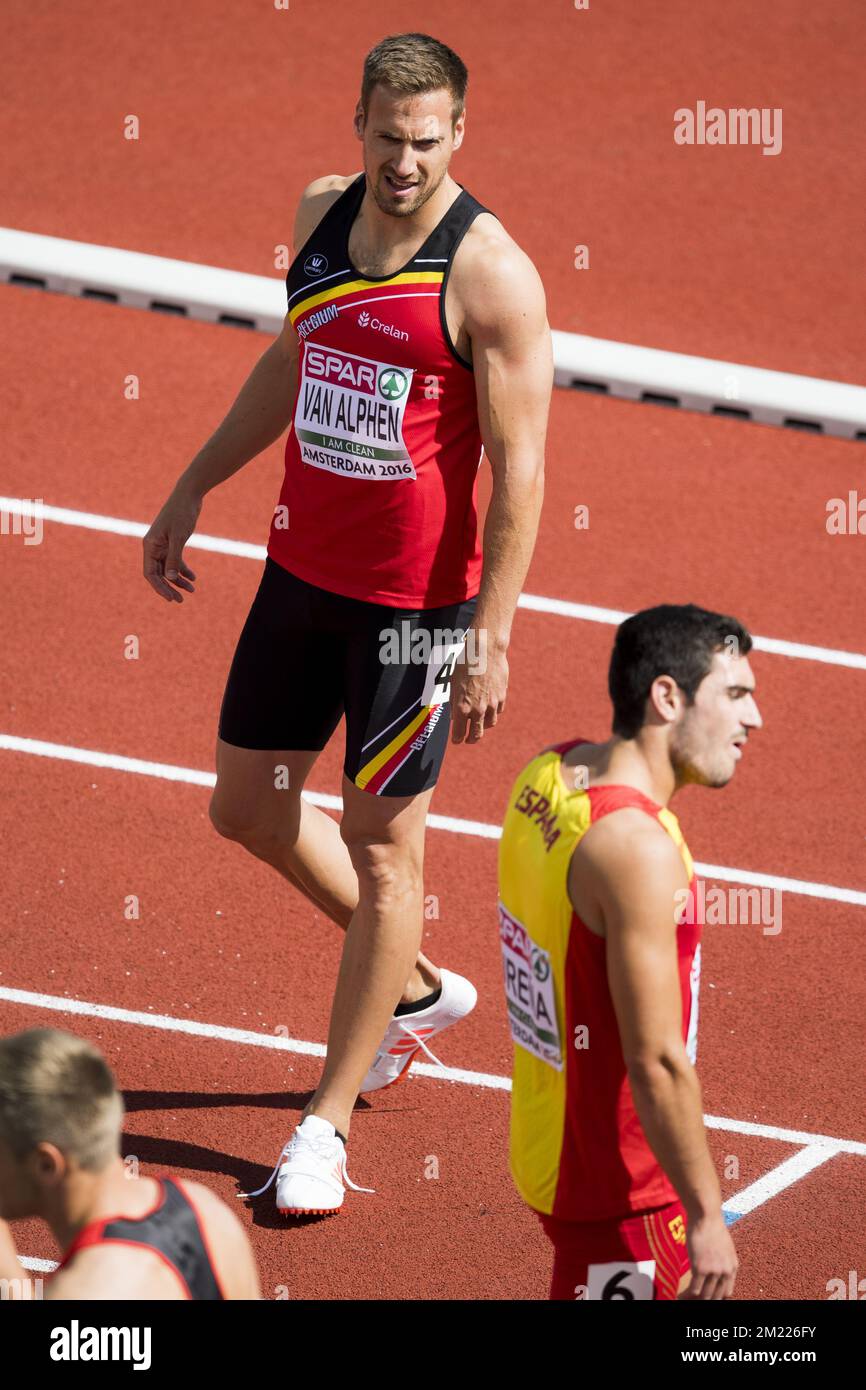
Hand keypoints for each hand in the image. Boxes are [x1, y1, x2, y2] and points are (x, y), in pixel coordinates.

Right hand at [142, 487, 201, 602]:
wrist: (189, 495)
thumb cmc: (181, 513)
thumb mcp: (179, 537)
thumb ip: (174, 558)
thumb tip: (169, 578)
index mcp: (150, 546)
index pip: (150, 573)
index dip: (159, 588)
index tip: (171, 598)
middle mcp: (154, 547)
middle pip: (158, 574)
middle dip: (169, 587)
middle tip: (181, 600)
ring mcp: (163, 545)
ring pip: (168, 568)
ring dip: (178, 580)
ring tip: (191, 590)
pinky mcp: (173, 542)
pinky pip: (176, 560)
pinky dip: (183, 570)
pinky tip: (193, 578)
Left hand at [450, 638, 507, 743]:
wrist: (485, 651)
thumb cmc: (465, 664)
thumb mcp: (453, 683)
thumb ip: (454, 701)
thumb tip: (455, 715)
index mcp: (462, 707)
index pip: (459, 733)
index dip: (457, 739)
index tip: (457, 740)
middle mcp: (478, 709)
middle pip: (476, 735)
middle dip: (471, 739)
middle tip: (468, 740)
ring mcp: (492, 704)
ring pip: (489, 724)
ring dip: (483, 726)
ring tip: (479, 723)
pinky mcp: (502, 697)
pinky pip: (498, 711)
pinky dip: (493, 712)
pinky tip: (489, 708)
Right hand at [679, 1212, 737, 1298]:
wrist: (706, 1217)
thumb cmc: (713, 1227)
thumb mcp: (725, 1247)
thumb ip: (723, 1261)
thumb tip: (716, 1271)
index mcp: (733, 1267)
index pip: (728, 1292)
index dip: (718, 1297)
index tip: (710, 1296)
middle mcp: (725, 1271)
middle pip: (717, 1296)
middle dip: (708, 1299)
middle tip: (700, 1299)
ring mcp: (713, 1271)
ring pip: (706, 1294)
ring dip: (699, 1297)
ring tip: (691, 1298)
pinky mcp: (700, 1268)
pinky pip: (695, 1288)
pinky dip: (690, 1292)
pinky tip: (686, 1291)